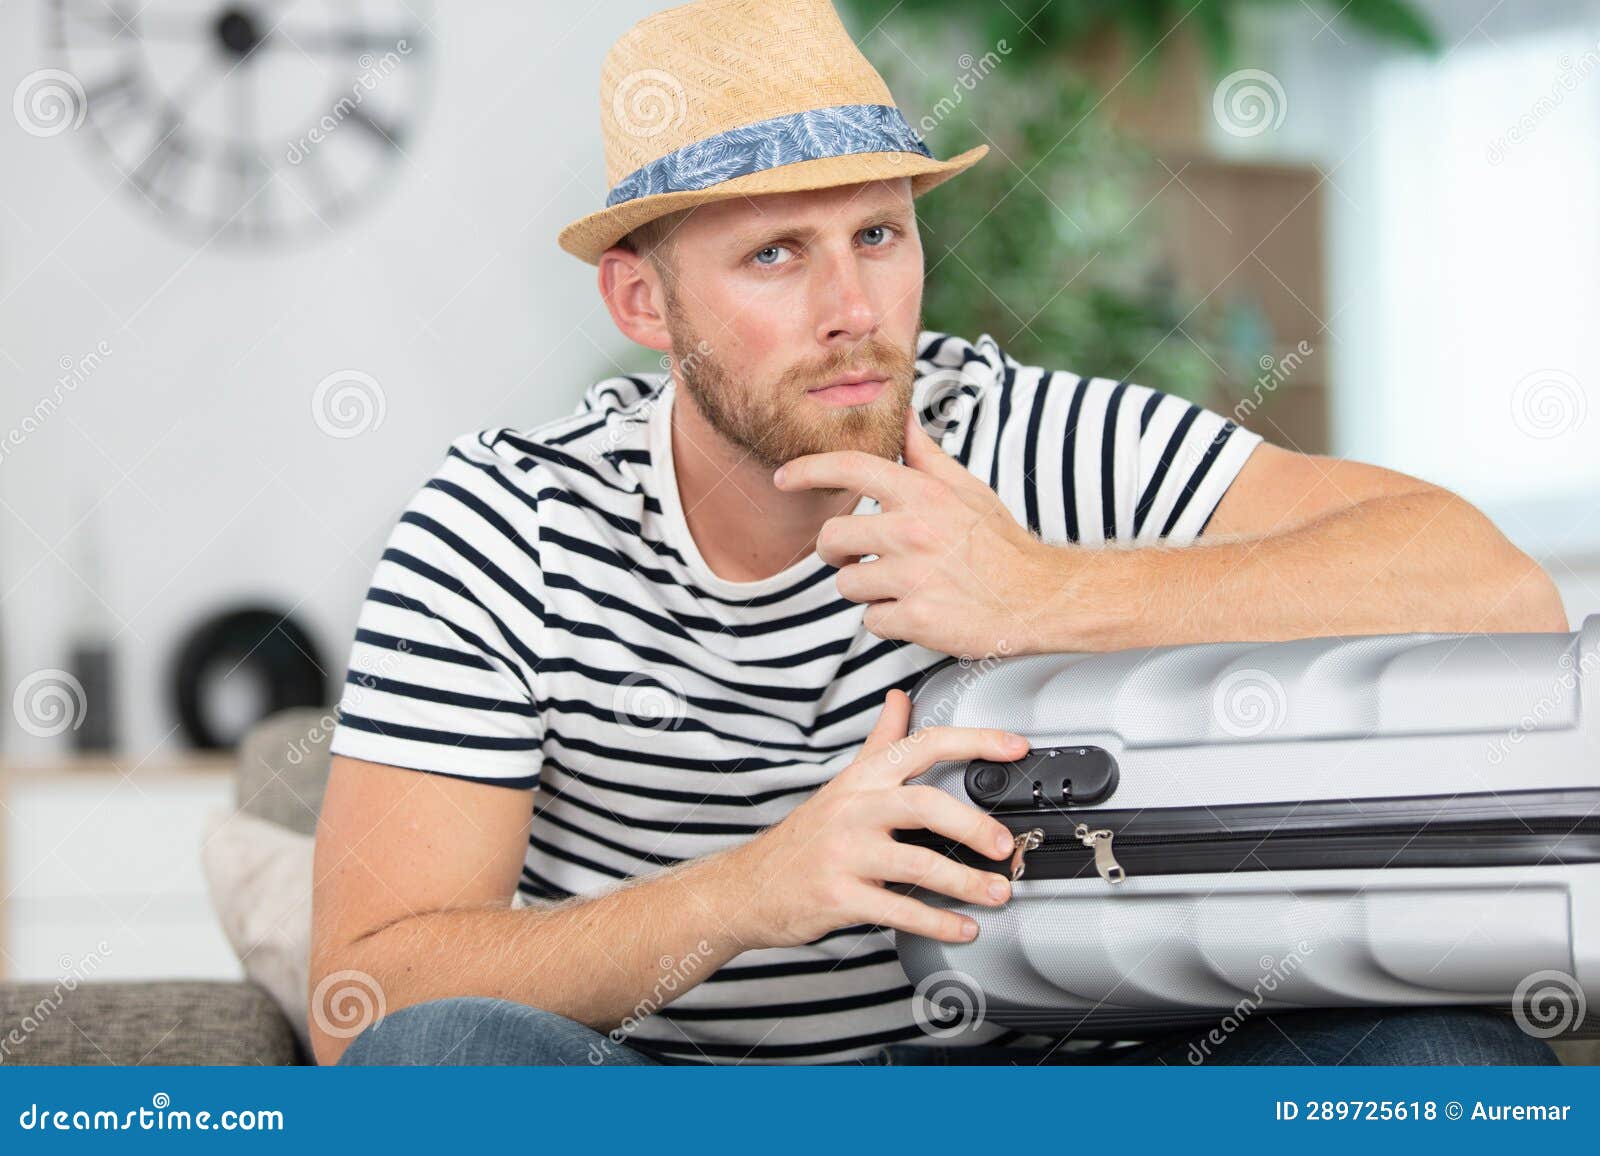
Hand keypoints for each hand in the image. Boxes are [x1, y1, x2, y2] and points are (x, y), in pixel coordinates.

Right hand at [726, 689, 1025, 948]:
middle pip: (924, 804)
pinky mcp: (839, 897)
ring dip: (965, 883)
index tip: (1015, 747)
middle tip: (1004, 844)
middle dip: (973, 824)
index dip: (974, 741)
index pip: (922, 745)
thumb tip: (900, 699)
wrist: (749, 886)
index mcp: (863, 780)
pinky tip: (963, 927)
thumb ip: (880, 741)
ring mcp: (845, 854)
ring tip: (997, 893)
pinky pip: (899, 911)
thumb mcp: (844, 782)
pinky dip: (937, 923)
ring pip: (917, 864)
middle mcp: (855, 810)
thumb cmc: (806, 836)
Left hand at [774, 406, 1061, 656]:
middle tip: (858, 557)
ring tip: (902, 586)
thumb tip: (904, 415)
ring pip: (847, 584)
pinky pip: (870, 621)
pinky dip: (888, 621)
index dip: (808, 470)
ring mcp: (912, 576)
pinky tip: (916, 610)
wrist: (1040, 598)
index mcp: (922, 494)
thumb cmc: (1001, 545)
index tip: (784, 477)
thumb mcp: (967, 489)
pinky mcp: (916, 617)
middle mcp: (912, 531)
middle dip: (837, 552)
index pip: (850, 468)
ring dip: (867, 590)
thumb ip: (926, 455)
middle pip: (832, 538)